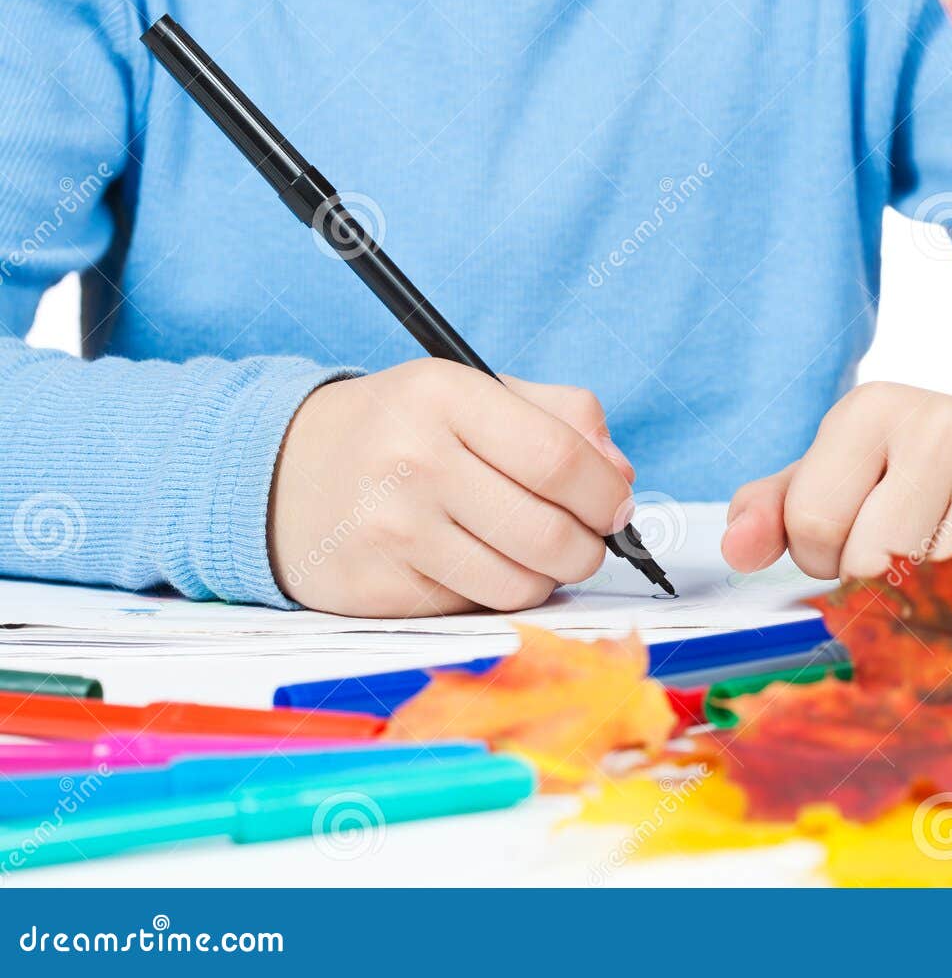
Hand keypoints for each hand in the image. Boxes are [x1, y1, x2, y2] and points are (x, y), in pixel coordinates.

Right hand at [269, 360, 634, 616]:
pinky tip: (475, 563)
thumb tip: (621, 478)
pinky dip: (495, 593)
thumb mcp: (474, 392)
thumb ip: (561, 417)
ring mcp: (392, 529)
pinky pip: (477, 608)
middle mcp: (413, 460)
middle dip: (588, 547)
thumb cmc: (402, 430)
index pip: (559, 458)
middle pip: (550, 533)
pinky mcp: (377, 588)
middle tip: (584, 539)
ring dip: (546, 577)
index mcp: (444, 395)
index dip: (606, 495)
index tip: (616, 506)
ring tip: (528, 549)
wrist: (281, 473)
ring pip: (521, 584)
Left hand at [721, 382, 951, 592]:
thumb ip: (772, 511)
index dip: (826, 560)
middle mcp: (943, 425)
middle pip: (875, 564)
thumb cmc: (915, 477)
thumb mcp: (836, 477)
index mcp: (873, 409)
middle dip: (880, 589)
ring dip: (939, 609)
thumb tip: (737, 550)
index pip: (815, 526)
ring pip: (939, 591)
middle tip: (911, 563)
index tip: (857, 541)